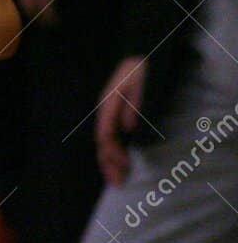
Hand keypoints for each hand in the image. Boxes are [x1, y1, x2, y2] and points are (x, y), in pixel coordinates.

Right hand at [95, 54, 146, 184]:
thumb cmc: (139, 71)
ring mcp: (110, 116)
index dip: (113, 153)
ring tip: (118, 180)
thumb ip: (132, 106)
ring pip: (106, 143)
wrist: (139, 59)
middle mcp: (106, 113)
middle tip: (118, 183)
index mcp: (108, 107)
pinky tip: (121, 164)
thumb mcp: (138, 85)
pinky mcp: (117, 117)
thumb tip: (129, 128)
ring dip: (111, 162)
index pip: (105, 136)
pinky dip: (116, 153)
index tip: (125, 166)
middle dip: (109, 164)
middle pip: (103, 143)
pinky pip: (113, 139)